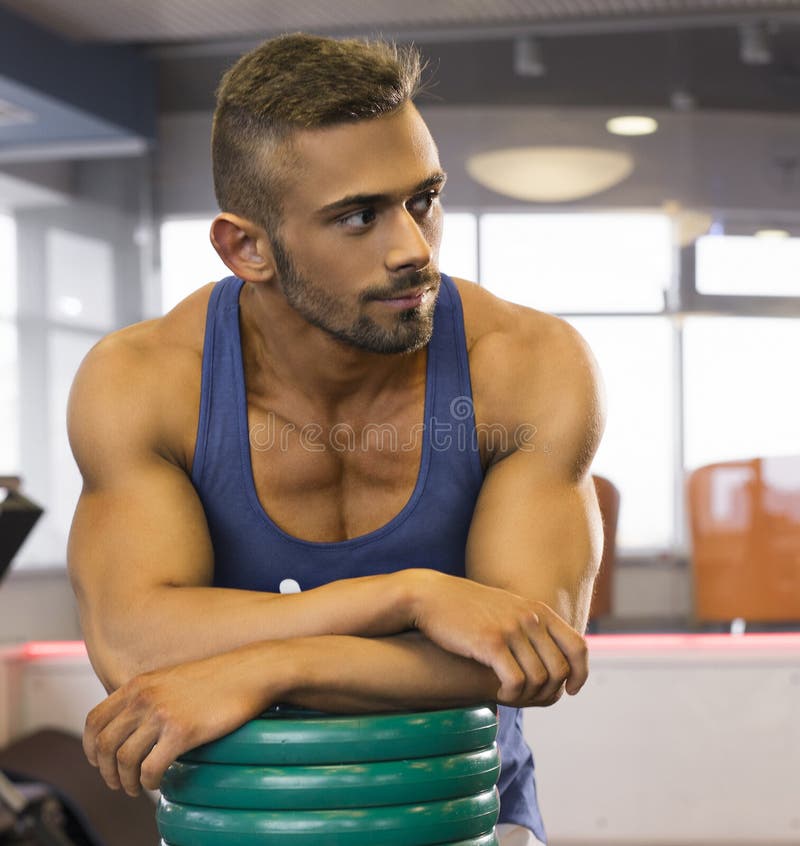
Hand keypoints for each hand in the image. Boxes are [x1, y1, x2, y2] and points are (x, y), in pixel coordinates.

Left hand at [83, 643, 283, 795]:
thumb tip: (134, 724)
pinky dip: (149, 782)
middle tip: (118, 784)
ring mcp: (162, 714)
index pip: (95, 720)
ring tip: (137, 787)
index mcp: (139, 684)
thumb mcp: (174, 678)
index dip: (91, 748)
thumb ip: (150, 695)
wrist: (252, 671)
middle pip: (104, 744)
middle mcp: (145, 697)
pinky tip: (157, 782)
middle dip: (106, 771)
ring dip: (126, 781)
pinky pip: (151, 768)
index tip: (100, 762)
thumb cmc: (219, 677)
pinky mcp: (182, 731)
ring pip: (124, 760)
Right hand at [409, 571, 588, 706]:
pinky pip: (516, 681)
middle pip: (559, 669)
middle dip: (549, 692)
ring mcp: (511, 629)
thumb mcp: (506, 609)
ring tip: (511, 696)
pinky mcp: (490, 642)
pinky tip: (499, 694)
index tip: (571, 690)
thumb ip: (530, 627)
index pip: (578, 647)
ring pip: (539, 679)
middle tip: (531, 699)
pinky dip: (512, 695)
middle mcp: (530, 618)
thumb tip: (551, 659)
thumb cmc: (467, 609)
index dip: (580, 673)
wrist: (431, 596)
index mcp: (538, 610)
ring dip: (528, 696)